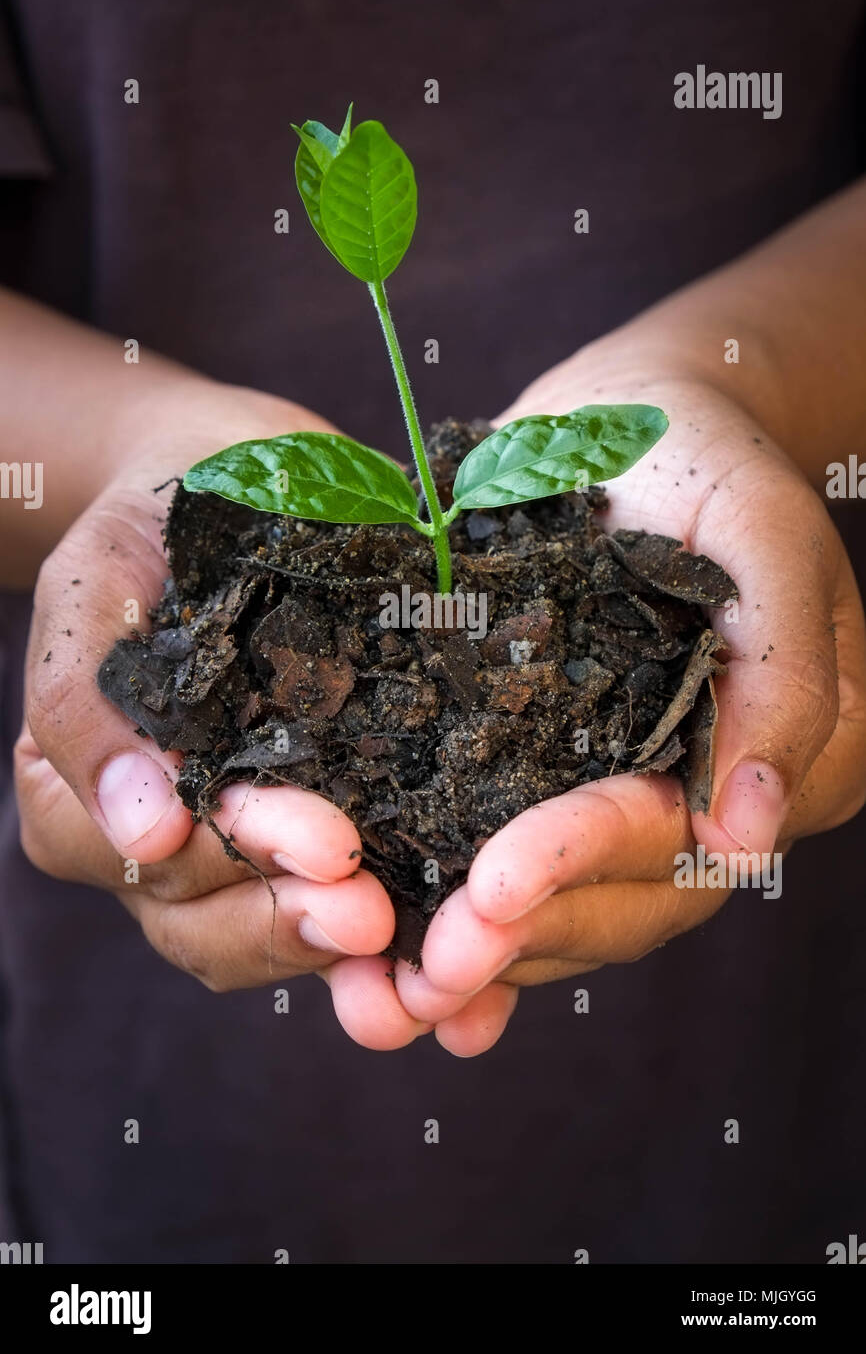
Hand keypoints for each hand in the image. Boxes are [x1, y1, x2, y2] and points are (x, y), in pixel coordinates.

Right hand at [15, 379, 516, 1050]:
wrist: (248, 473)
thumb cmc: (162, 516)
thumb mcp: (99, 582)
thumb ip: (86, 696)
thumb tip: (141, 834)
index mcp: (88, 788)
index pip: (145, 861)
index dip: (233, 858)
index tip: (322, 840)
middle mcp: (161, 836)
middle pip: (204, 923)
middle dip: (291, 917)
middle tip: (372, 910)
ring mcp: (244, 840)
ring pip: (268, 937)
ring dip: (335, 945)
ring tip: (408, 931)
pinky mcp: (331, 820)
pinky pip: (341, 904)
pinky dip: (392, 934)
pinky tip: (449, 941)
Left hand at [395, 366, 865, 1049]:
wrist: (632, 413)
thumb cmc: (709, 452)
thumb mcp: (765, 531)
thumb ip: (782, 671)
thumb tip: (750, 833)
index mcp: (788, 757)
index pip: (683, 838)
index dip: (585, 865)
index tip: (491, 885)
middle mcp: (711, 796)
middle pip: (623, 900)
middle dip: (521, 936)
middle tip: (423, 974)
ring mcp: (628, 788)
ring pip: (566, 906)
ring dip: (483, 957)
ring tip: (388, 1000)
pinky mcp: (551, 771)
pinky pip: (516, 864)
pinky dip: (468, 926)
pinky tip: (397, 982)